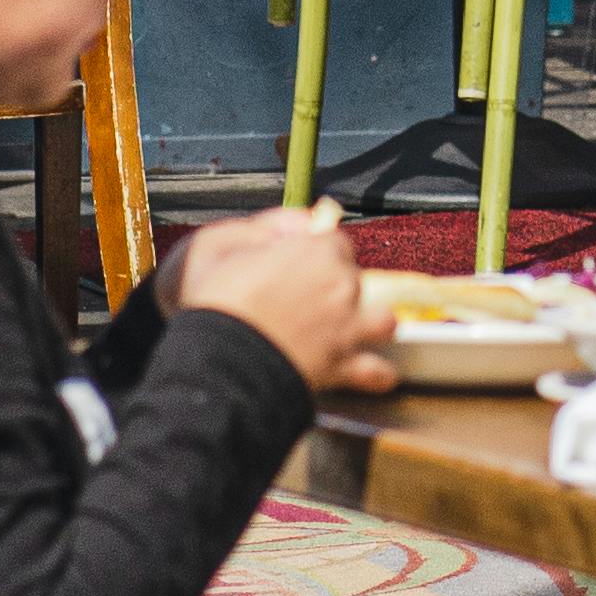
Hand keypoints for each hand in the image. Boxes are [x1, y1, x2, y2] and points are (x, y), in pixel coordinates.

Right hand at [174, 205, 397, 395]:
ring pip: (382, 321)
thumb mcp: (222, 242)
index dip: (316, 253)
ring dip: (369, 324)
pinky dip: (376, 374)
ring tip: (348, 331)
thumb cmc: (213, 301)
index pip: (335, 242)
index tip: (299, 265)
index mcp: (316, 252)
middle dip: (335, 287)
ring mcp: (346, 329)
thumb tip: (308, 220)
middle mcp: (341, 286)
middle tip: (304, 302)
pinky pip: (377, 372)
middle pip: (353, 278)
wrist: (215, 362)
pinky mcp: (342, 368)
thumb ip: (270, 224)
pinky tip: (370, 374)